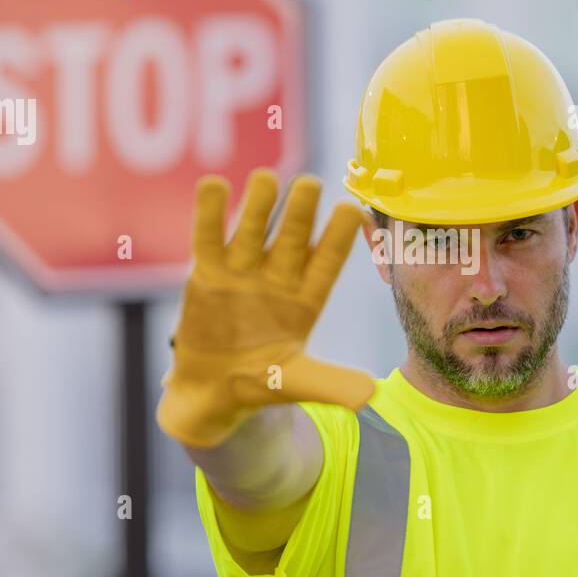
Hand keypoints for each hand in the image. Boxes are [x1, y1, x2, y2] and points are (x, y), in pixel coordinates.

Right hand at [155, 168, 375, 447]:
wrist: (213, 390)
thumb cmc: (261, 383)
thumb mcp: (295, 382)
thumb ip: (330, 384)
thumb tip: (370, 396)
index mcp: (307, 298)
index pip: (328, 262)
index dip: (340, 238)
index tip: (353, 212)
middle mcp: (279, 277)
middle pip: (294, 237)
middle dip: (302, 212)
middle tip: (310, 184)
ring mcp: (243, 271)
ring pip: (254, 229)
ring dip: (260, 205)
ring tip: (266, 180)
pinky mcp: (207, 272)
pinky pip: (209, 237)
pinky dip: (210, 212)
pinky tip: (214, 185)